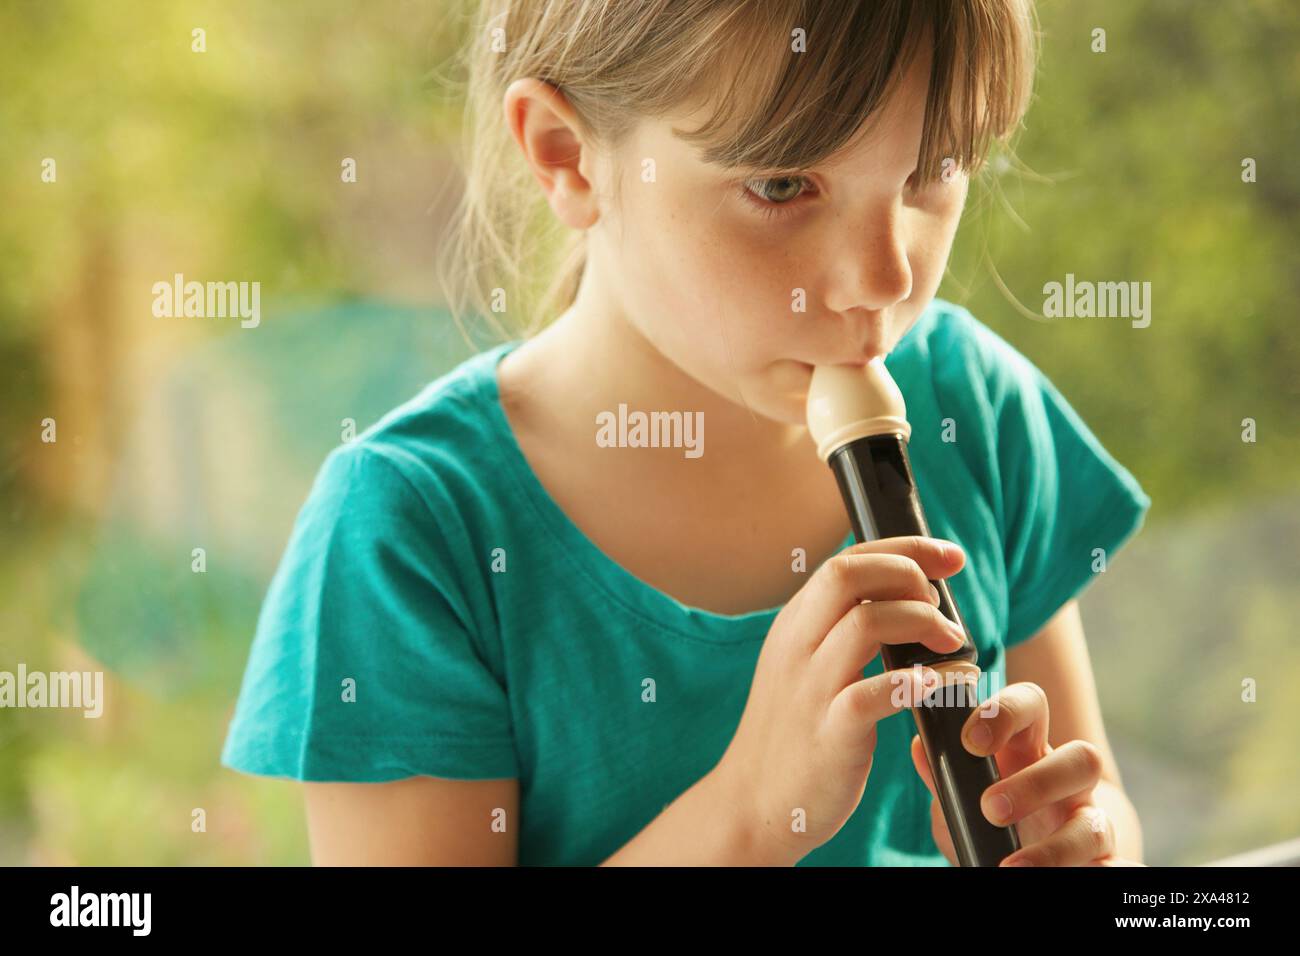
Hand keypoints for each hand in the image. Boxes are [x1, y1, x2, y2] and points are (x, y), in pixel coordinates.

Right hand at [713, 536, 967, 864]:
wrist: (752, 804)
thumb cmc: (793, 735)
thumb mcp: (804, 668)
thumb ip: (837, 631)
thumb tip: (903, 599)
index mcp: (794, 626)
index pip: (847, 559)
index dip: (905, 549)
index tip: (950, 558)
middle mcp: (796, 647)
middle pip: (849, 574)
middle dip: (910, 573)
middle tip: (944, 603)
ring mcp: (810, 689)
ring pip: (866, 622)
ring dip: (924, 622)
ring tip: (954, 644)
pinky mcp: (829, 734)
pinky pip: (878, 693)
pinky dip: (922, 681)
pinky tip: (947, 685)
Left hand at [908, 681, 1143, 866]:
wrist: (1036, 858)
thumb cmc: (994, 817)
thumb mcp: (964, 796)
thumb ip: (945, 777)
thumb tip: (921, 747)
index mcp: (1030, 751)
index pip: (1033, 706)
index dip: (1006, 712)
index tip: (970, 741)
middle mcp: (1069, 784)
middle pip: (1081, 759)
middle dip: (1036, 782)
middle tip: (990, 808)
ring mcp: (1091, 824)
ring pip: (1097, 824)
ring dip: (1057, 847)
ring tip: (1012, 866)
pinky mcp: (1104, 864)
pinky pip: (1122, 870)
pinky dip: (1105, 878)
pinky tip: (1072, 882)